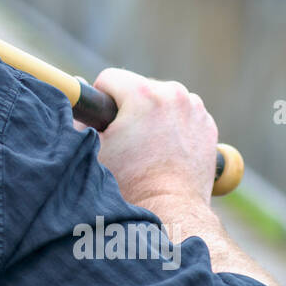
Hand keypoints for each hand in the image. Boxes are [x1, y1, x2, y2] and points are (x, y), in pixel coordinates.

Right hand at [90, 67, 218, 210]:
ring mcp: (195, 108)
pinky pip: (183, 112)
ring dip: (153, 113)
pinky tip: (167, 149)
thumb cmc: (129, 180)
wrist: (171, 208)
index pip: (109, 78)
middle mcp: (173, 93)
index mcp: (143, 93)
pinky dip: (174, 124)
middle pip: (138, 86)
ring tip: (148, 146)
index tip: (103, 123)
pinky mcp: (207, 123)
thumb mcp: (96, 147)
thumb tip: (78, 84)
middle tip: (127, 140)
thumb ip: (81, 115)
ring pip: (162, 98)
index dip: (100, 100)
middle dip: (128, 106)